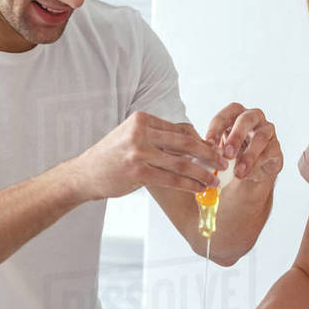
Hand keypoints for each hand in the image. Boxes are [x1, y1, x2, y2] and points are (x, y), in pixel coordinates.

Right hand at [68, 112, 225, 200]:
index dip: (201, 141)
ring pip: (181, 162)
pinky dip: (189, 184)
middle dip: (208, 154)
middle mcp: (141, 132)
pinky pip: (172, 179)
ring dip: (202, 173)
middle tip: (223, 162)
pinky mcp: (138, 172)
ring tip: (214, 180)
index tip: (214, 150)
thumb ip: (158, 137)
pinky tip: (199, 189)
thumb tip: (192, 140)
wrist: (85, 174)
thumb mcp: (132, 137)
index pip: (180, 129)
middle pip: (186, 142)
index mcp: (143, 120)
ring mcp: (139, 152)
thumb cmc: (111, 157)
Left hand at [204, 103, 282, 182]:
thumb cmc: (232, 154)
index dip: (216, 129)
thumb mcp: (219, 149)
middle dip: (236, 136)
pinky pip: (269, 152)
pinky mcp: (276, 147)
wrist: (249, 170)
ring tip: (238, 172)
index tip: (208, 144)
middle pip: (246, 119)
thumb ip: (213, 149)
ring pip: (261, 137)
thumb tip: (203, 154)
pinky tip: (247, 174)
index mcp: (235, 114)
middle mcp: (253, 117)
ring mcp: (267, 131)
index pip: (225, 115)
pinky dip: (257, 164)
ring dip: (249, 155)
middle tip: (227, 154)